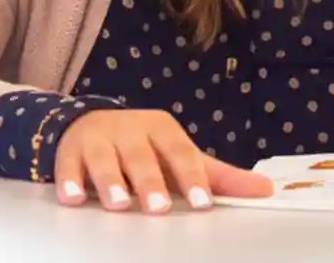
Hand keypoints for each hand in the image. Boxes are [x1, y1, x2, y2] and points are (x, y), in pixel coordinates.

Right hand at [55, 109, 272, 213]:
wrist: (91, 124)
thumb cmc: (146, 148)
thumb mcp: (180, 157)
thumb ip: (218, 176)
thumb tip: (266, 190)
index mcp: (163, 130)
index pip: (181, 153)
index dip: (192, 178)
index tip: (202, 203)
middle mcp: (132, 130)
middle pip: (142, 157)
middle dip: (150, 182)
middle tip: (159, 208)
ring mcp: (99, 138)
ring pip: (105, 160)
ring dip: (111, 182)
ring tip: (119, 206)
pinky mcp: (70, 149)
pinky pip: (67, 164)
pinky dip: (70, 181)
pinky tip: (73, 199)